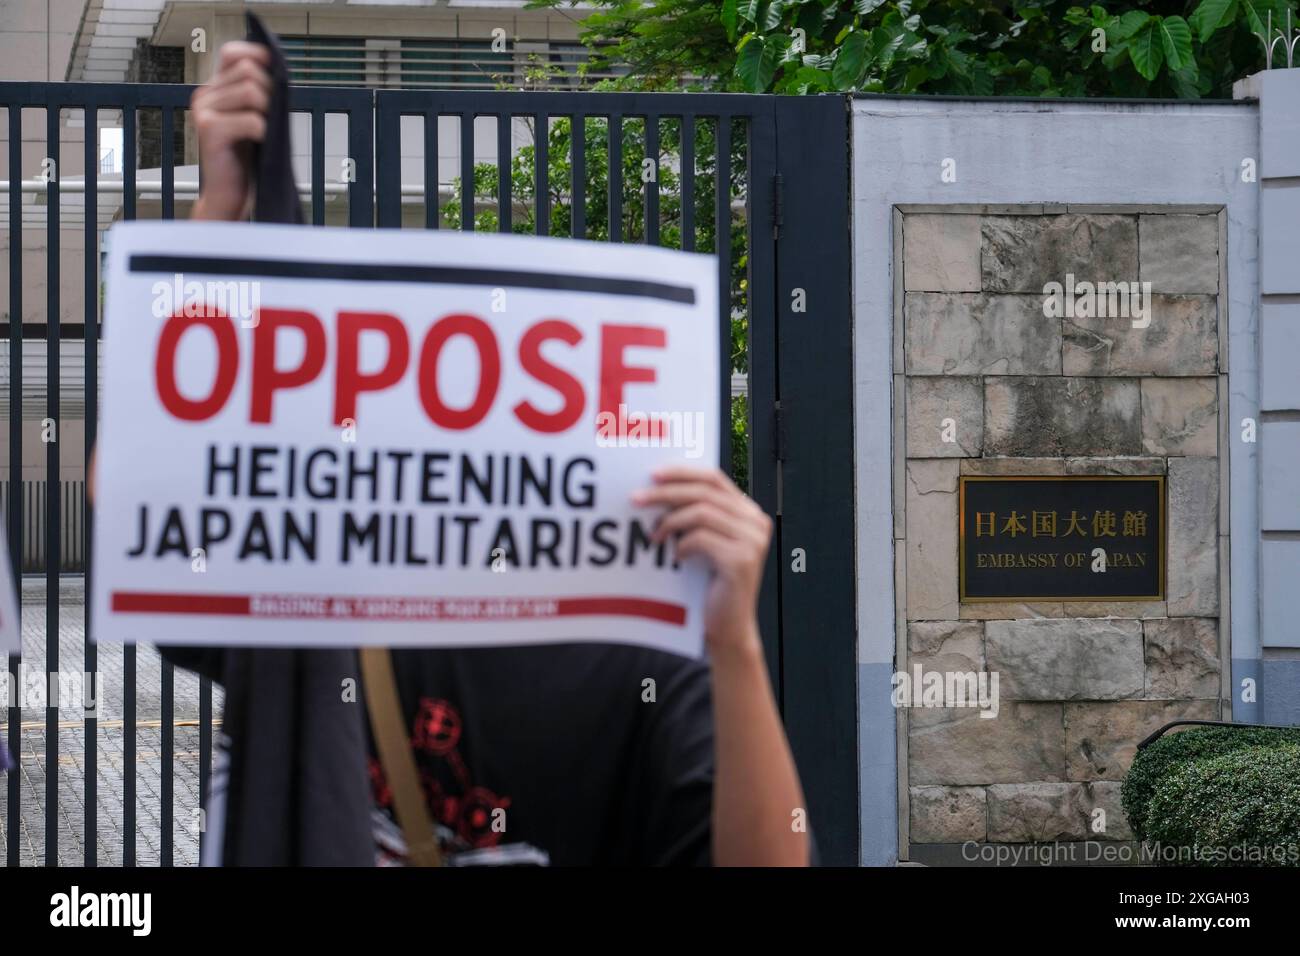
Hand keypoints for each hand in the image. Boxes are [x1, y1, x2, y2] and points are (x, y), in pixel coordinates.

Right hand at [190, 41, 271, 221]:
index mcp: (215, 89)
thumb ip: (260, 94)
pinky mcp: (209, 130)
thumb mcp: (256, 119)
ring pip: (251, 91)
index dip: (256, 58)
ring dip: (268, 112)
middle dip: (270, 91)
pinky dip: (263, 131)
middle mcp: (205, 95)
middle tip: (270, 118)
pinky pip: (251, 119)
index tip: (274, 77)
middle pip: (249, 71)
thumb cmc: (246, 159)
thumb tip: (278, 69)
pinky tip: (259, 142)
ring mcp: (204, 110)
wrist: (230, 195)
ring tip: (263, 132)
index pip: (233, 53)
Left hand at [634, 466, 771, 654]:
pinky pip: (701, 538)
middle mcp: (756, 522)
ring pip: (702, 512)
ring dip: (670, 521)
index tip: (652, 474)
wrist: (728, 627)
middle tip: (636, 498)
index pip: (714, 479)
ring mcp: (752, 541)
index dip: (682, 472)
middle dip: (666, 493)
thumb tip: (658, 489)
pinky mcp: (741, 560)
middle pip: (705, 492)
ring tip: (653, 536)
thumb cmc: (710, 584)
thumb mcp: (705, 542)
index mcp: (749, 513)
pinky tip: (676, 557)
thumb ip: (696, 515)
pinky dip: (682, 545)